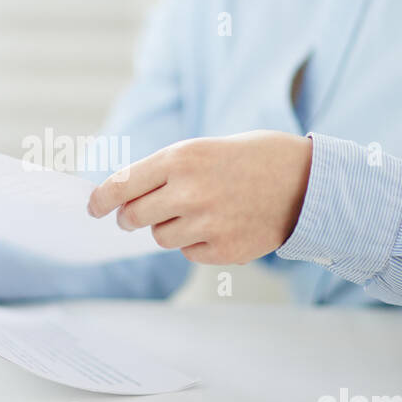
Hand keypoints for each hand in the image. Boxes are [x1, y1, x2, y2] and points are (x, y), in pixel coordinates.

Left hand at [86, 130, 312, 264]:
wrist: (308, 181)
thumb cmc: (252, 158)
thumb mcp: (204, 148)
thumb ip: (165, 170)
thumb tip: (123, 197)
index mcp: (181, 158)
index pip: (122, 184)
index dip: (101, 199)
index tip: (93, 207)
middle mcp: (189, 191)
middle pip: (134, 217)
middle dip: (133, 217)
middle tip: (142, 213)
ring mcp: (206, 223)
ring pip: (160, 238)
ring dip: (170, 228)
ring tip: (201, 210)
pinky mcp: (223, 249)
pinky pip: (189, 252)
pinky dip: (198, 243)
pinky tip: (223, 224)